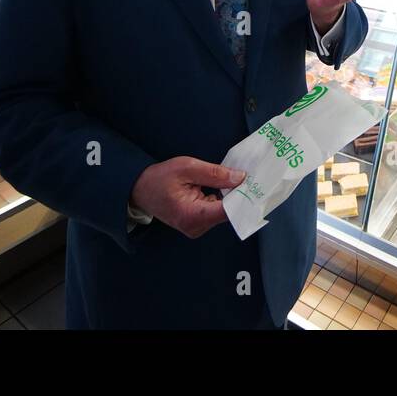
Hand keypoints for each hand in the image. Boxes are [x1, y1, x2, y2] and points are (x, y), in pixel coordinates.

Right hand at [130, 156, 245, 238]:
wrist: (140, 190)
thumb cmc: (159, 178)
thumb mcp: (187, 168)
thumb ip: (214, 173)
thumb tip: (240, 177)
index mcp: (192, 216)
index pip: (227, 211)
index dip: (243, 197)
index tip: (256, 184)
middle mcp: (197, 227)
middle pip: (228, 212)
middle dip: (239, 194)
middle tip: (250, 176)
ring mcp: (198, 228)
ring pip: (224, 212)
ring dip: (231, 196)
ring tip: (237, 178)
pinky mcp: (199, 224)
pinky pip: (218, 211)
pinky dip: (223, 199)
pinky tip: (226, 186)